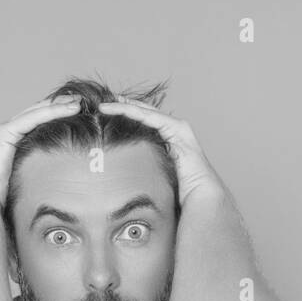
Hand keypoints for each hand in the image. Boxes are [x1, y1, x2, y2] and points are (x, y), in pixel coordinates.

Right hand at [0, 95, 82, 208]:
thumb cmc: (4, 199)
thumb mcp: (30, 181)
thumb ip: (43, 176)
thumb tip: (65, 187)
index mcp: (13, 143)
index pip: (38, 123)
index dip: (56, 115)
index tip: (77, 113)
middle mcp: (8, 132)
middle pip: (38, 113)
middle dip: (59, 105)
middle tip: (81, 101)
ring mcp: (5, 130)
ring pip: (37, 112)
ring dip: (59, 105)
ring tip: (79, 102)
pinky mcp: (5, 133)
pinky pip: (32, 118)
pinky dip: (52, 112)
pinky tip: (69, 108)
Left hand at [98, 96, 223, 206]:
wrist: (200, 197)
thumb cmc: (180, 195)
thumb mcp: (154, 179)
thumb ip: (142, 174)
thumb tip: (118, 182)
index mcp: (168, 141)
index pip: (143, 124)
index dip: (124, 118)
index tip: (104, 117)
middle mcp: (173, 131)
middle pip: (143, 113)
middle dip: (122, 107)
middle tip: (101, 103)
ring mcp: (177, 128)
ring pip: (145, 111)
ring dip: (123, 106)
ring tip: (103, 105)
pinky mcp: (177, 129)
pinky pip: (150, 116)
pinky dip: (132, 111)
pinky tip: (116, 108)